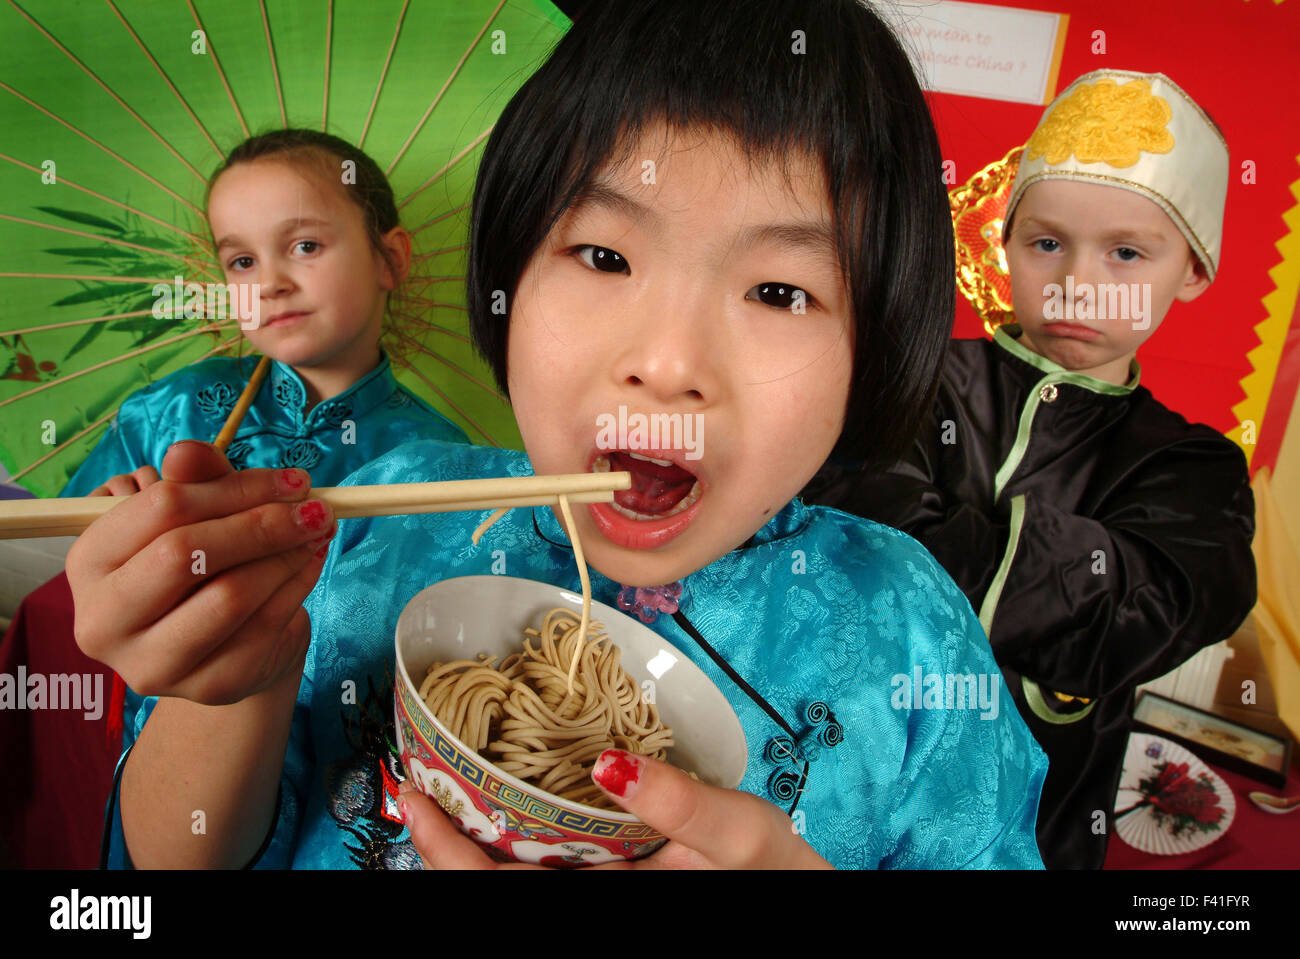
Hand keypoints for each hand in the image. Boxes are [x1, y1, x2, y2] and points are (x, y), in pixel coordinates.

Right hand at [67, 440, 336, 705]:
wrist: (221, 648)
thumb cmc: (201, 568)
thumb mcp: (198, 516)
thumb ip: (196, 480)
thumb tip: (188, 452)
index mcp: (90, 561)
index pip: (162, 509)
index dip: (235, 488)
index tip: (293, 479)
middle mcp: (104, 620)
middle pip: (188, 555)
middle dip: (264, 524)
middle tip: (318, 508)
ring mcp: (150, 664)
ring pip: (231, 595)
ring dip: (289, 555)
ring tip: (319, 531)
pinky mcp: (205, 687)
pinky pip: (263, 626)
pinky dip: (298, 586)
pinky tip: (312, 562)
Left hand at [400, 749, 832, 869]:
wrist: (793, 896)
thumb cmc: (779, 877)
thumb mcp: (747, 835)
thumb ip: (686, 807)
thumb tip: (613, 764)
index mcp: (608, 906)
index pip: (499, 893)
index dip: (446, 852)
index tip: (414, 799)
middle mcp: (588, 902)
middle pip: (493, 880)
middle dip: (447, 832)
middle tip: (418, 766)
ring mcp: (593, 890)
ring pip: (514, 869)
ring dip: (474, 827)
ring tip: (449, 767)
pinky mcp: (604, 878)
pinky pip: (544, 861)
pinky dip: (515, 827)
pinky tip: (507, 787)